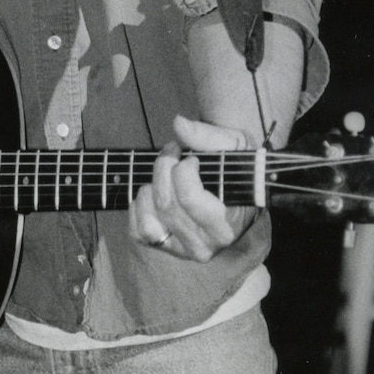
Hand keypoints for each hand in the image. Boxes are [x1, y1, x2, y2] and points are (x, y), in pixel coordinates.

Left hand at [129, 115, 249, 261]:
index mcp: (226, 226)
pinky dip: (137, 207)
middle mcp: (204, 246)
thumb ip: (210, 136)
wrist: (234, 189)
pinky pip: (138, 231)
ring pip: (149, 220)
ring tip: (163, 176)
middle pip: (166, 203)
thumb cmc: (236, 167)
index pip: (189, 198)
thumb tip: (179, 124)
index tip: (191, 157)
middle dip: (163, 168)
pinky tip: (152, 191)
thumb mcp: (234, 147)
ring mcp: (182, 250)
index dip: (182, 169)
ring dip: (149, 189)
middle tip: (172, 152)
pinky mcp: (164, 247)